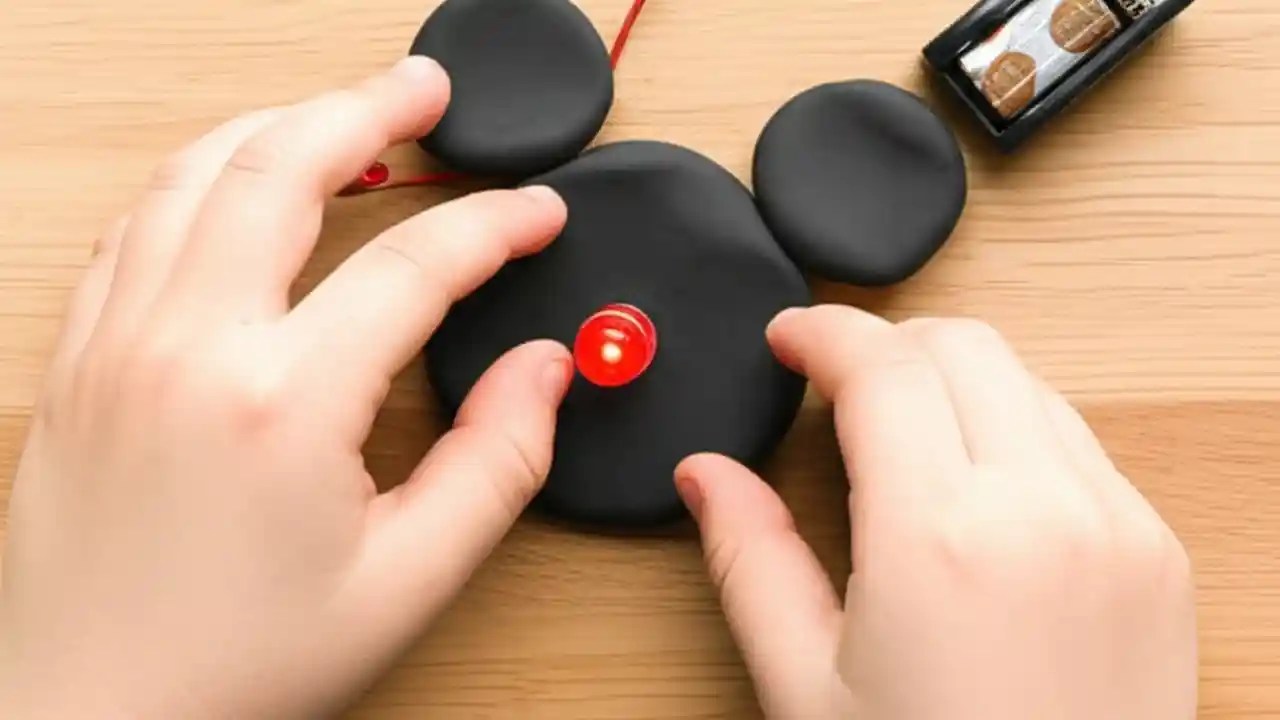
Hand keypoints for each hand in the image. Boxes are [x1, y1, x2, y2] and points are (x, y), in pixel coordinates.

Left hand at [0, 57, 571, 719]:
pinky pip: (132, 227)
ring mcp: (119, 344)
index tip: (536, 216)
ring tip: (336, 116)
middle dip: (369, 106)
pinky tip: (231, 186)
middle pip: (284, 166)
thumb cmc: (237, 666)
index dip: (494, 225)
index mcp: (282, 403)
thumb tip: (545, 372)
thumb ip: (496, 463)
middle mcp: (189, 348)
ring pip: (193, 175)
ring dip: (275, 126)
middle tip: (425, 88)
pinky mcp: (80, 362)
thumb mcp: (405, 581)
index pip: (416, 265)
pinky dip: (194, 181)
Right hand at [677, 306, 1197, 719]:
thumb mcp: (807, 685)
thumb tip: (704, 475)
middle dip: (890, 342)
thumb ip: (749, 560)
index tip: (790, 336)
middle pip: (964, 344)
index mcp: (939, 536)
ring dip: (956, 380)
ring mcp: (1115, 524)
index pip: (881, 366)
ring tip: (904, 435)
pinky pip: (1080, 442)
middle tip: (837, 380)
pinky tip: (976, 487)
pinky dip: (1016, 429)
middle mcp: (1043, 508)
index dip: (824, 332)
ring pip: (1027, 380)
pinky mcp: (1156, 551)